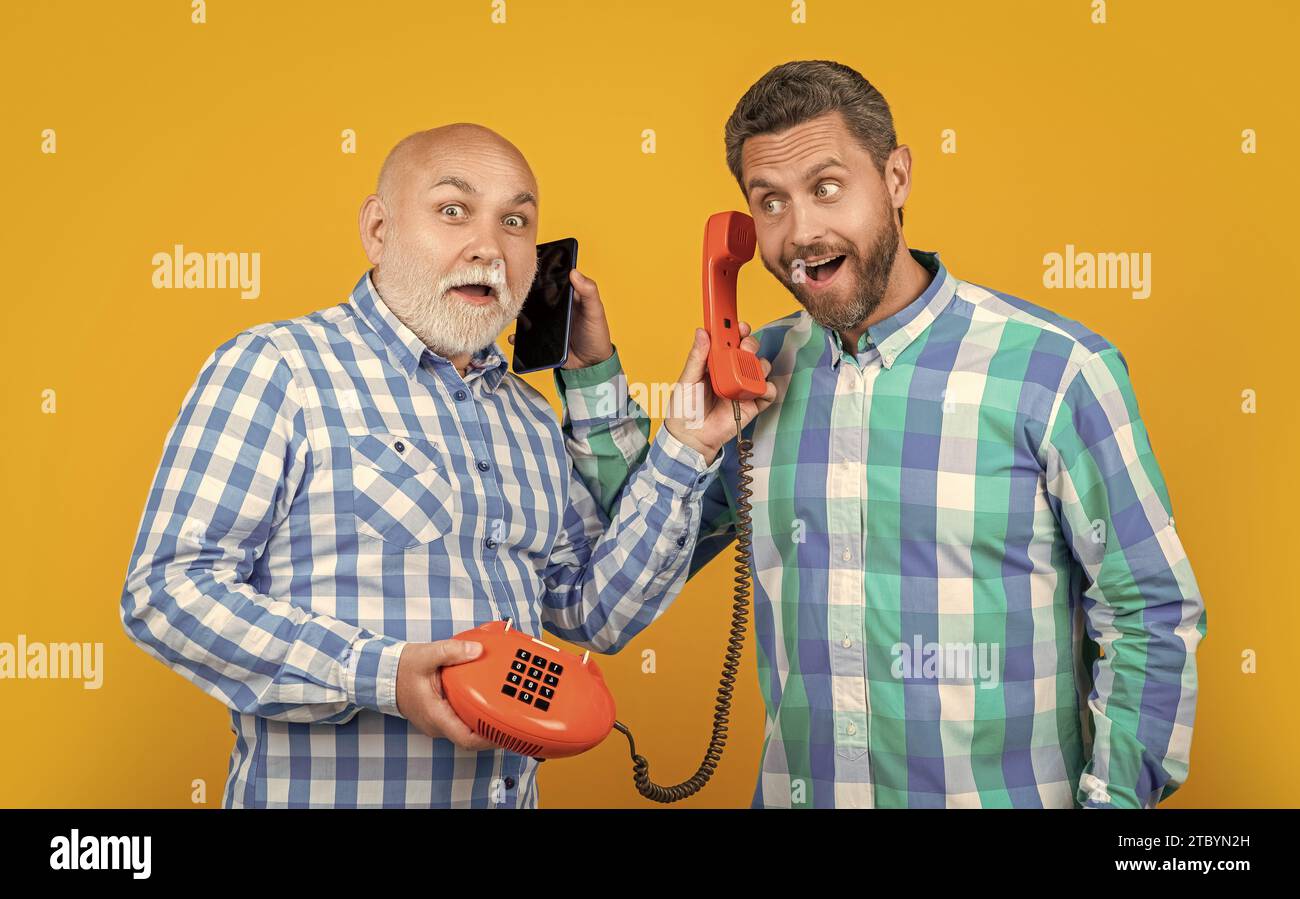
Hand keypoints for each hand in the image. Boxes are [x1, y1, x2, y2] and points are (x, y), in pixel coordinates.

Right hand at [394, 640, 495, 750]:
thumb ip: (452, 651)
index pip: (466, 738)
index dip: (488, 739)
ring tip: (504, 712)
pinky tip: (486, 704)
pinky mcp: (439, 716)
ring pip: (465, 730)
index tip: (506, 732)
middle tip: (513, 720)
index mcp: (435, 715)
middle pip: (470, 737)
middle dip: (492, 732)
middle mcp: (437, 724)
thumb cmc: (401, 669)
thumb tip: (477, 650)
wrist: (383, 675)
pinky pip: (460, 721)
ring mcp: (438, 722)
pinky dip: (474, 716)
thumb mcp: (426, 655)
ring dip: (483, 725)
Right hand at [506, 268, 613, 368]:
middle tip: (514, 291)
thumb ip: (589, 292)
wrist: (590, 364)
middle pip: (537, 297)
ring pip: (528, 314)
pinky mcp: (541, 337)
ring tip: (511, 312)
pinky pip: (526, 334)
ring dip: (519, 314)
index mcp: (569, 297)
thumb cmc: (596, 335)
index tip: (529, 267)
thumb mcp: (595, 312)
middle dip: (525, 294)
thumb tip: (574, 272)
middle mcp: (556, 307)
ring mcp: (547, 322)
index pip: (554, 280)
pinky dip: (518, 335)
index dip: (543, 273)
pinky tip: (515, 336)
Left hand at [663, 321, 775, 464]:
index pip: (729, 341)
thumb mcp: (687, 380)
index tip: (737, 324)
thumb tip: (702, 332)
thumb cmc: (684, 410)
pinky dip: (767, 388)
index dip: (736, 330)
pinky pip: (768, 392)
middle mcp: (732, 372)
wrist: (691, 439)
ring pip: (761, 367)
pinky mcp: (753, 404)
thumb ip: (697, 357)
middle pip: (749, 350)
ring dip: (759, 364)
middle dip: (750, 343)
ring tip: (747, 370)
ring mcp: (743, 387)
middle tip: (744, 346)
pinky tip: (756, 389)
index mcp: (715, 363)